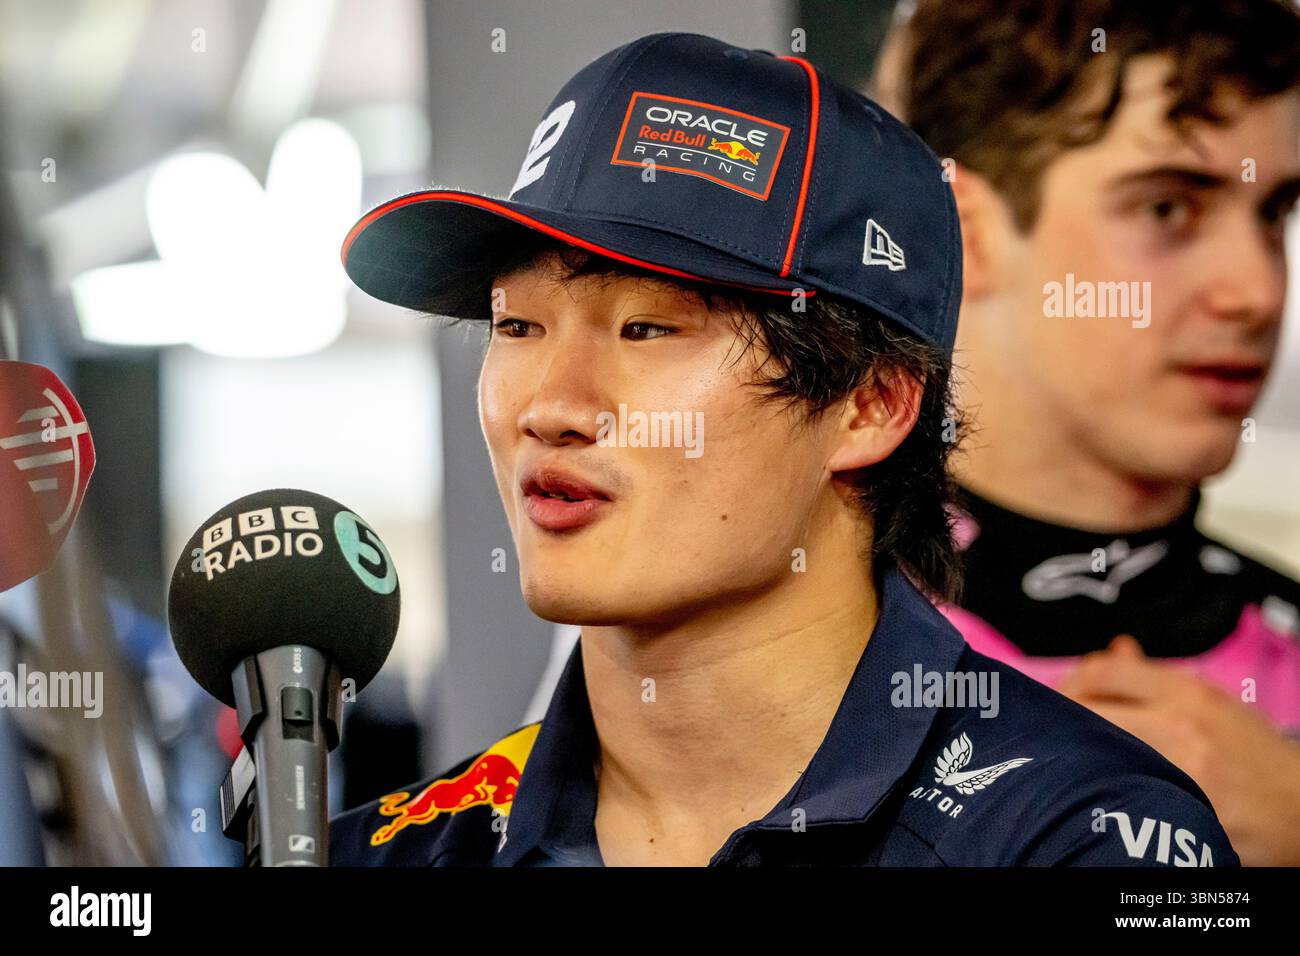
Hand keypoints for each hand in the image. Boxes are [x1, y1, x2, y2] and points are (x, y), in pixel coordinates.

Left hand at [1057, 634, 1299, 865]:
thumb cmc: (1254, 754)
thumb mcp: (1211, 703)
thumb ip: (1156, 677)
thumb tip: (1117, 647)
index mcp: (1187, 692)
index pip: (1104, 671)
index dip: (1073, 681)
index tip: (1063, 696)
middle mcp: (1180, 725)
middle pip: (1088, 709)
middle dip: (1062, 717)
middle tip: (1052, 731)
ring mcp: (1180, 771)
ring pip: (1096, 752)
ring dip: (1072, 753)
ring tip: (1065, 760)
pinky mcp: (1180, 814)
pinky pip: (1118, 795)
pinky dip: (1098, 789)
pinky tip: (1091, 792)